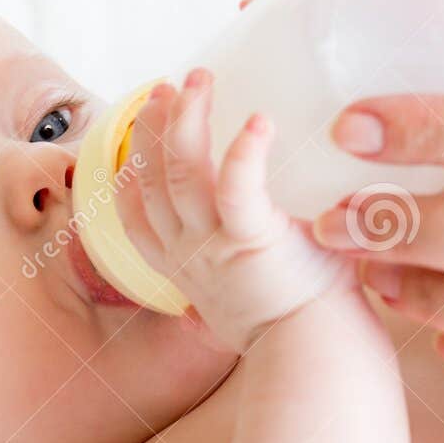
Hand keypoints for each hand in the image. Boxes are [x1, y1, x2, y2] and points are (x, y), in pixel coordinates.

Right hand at [118, 70, 348, 351]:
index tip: (136, 135)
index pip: (136, 217)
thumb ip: (219, 304)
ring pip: (181, 173)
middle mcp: (189, 256)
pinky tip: (258, 120)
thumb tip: (203, 307)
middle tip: (164, 88)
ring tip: (196, 80)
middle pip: (150, 182)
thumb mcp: (234, 322)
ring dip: (184, 121)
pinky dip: (244, 152)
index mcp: (184, 271)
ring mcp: (214, 247)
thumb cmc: (291, 338)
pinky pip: (238, 188)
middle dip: (151, 129)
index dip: (129, 173)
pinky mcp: (253, 241)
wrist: (314, 362)